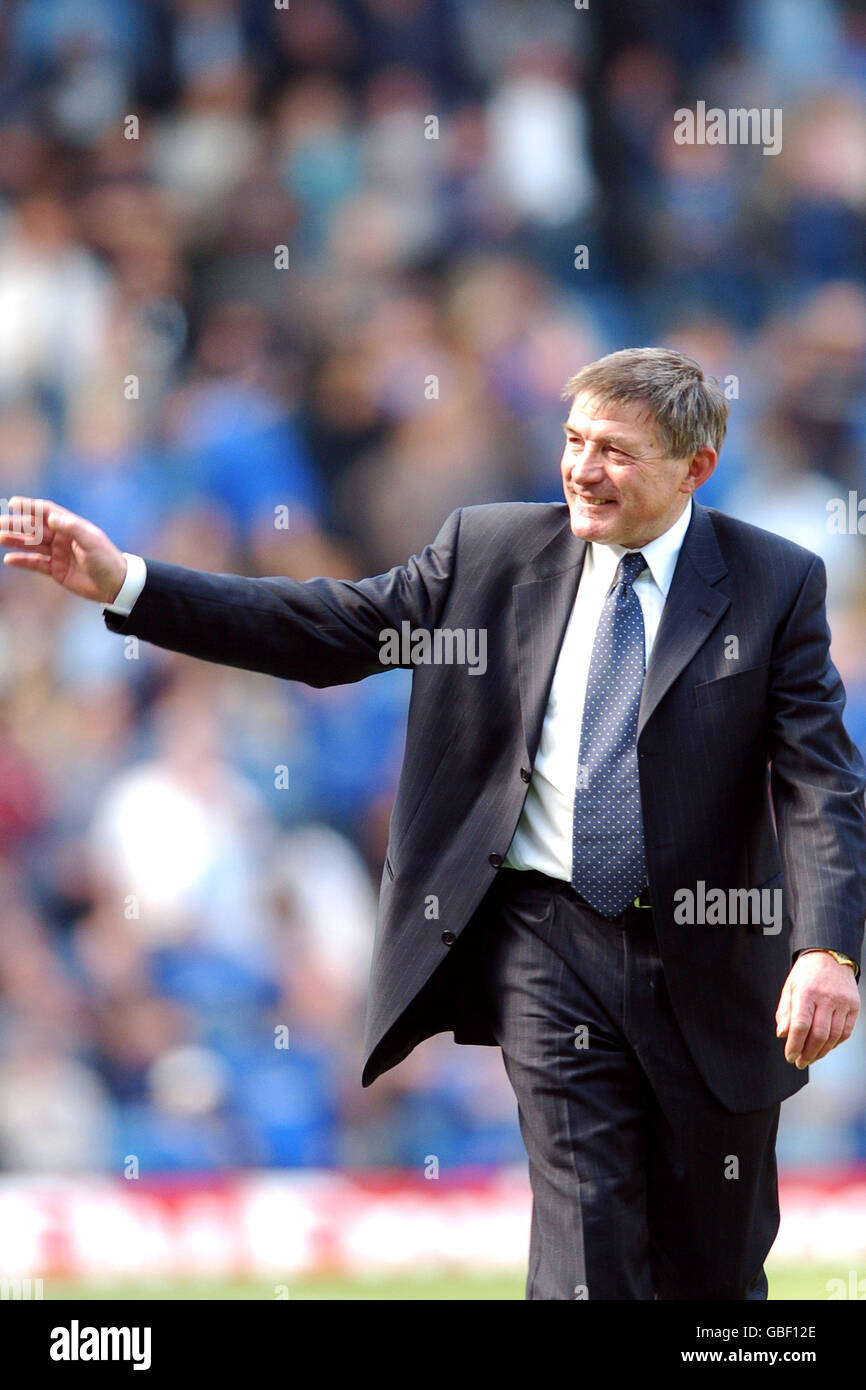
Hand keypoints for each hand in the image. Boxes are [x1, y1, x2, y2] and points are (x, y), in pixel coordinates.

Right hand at [0, 497, 126, 604]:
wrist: (115, 585)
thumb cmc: (106, 559)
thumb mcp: (92, 541)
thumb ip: (72, 528)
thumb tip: (52, 518)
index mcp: (71, 526)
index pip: (47, 512)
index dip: (30, 506)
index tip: (14, 503)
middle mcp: (62, 538)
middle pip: (35, 528)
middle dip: (17, 524)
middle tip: (0, 523)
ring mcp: (57, 554)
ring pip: (32, 545)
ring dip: (16, 541)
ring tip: (1, 538)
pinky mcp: (56, 570)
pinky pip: (35, 564)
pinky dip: (23, 561)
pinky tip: (9, 559)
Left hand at [775, 951, 858, 1068]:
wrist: (831, 956)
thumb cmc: (807, 973)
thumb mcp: (790, 986)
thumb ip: (785, 1011)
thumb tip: (783, 1034)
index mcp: (806, 991)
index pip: (801, 1024)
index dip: (795, 1044)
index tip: (790, 1056)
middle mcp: (826, 997)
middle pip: (819, 1034)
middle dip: (808, 1053)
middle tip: (800, 1062)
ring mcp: (843, 1002)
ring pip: (833, 1036)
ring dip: (821, 1052)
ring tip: (811, 1057)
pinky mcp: (854, 1006)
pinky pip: (845, 1032)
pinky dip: (835, 1044)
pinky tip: (826, 1047)